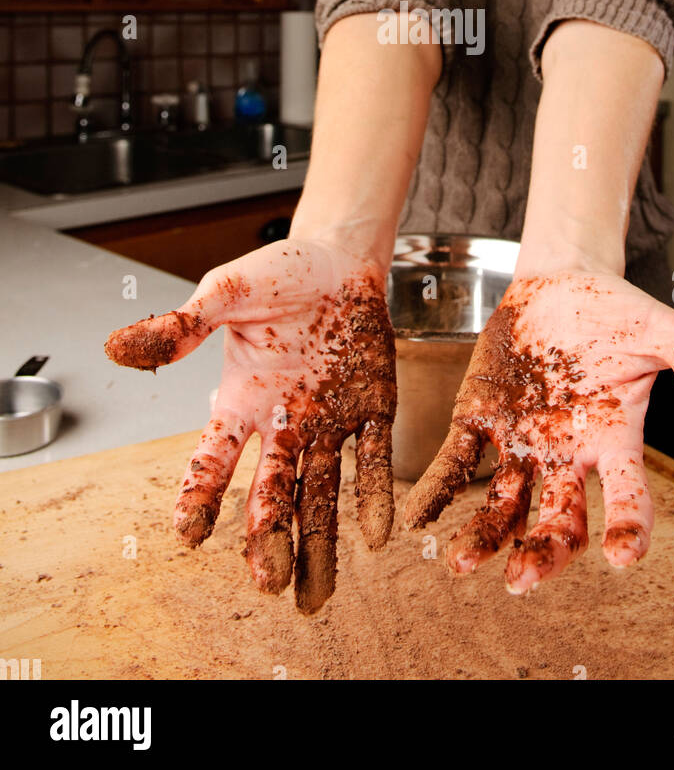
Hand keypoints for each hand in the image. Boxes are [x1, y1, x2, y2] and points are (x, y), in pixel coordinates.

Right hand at [104, 238, 395, 612]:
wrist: (340, 257)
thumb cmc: (281, 274)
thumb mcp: (227, 292)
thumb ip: (183, 325)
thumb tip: (118, 346)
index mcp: (242, 399)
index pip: (214, 458)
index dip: (199, 495)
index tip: (188, 534)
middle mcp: (283, 423)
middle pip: (271, 491)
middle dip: (267, 537)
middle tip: (268, 582)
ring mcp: (328, 422)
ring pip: (319, 492)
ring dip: (318, 542)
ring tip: (314, 594)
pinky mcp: (372, 410)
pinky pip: (373, 458)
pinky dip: (373, 494)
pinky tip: (377, 533)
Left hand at [403, 269, 673, 592]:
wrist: (560, 282)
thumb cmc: (616, 312)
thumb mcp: (663, 333)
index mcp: (614, 440)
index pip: (628, 497)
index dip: (627, 527)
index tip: (621, 557)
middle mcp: (567, 455)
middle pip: (559, 519)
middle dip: (543, 552)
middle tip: (523, 579)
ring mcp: (521, 443)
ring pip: (504, 504)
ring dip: (485, 536)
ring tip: (461, 562)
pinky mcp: (479, 420)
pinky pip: (457, 461)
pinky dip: (437, 489)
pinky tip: (419, 517)